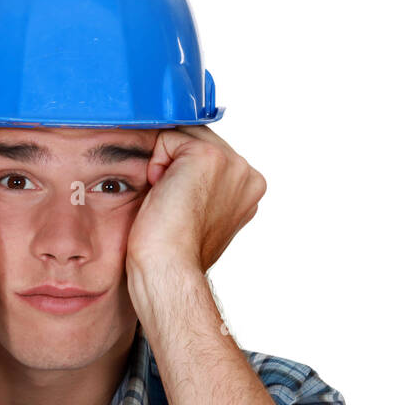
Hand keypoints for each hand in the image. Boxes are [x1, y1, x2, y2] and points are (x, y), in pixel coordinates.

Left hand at [126, 124, 265, 275]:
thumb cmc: (175, 252)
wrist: (168, 267)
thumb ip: (204, 186)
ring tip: (168, 198)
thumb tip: (183, 169)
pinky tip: (162, 192)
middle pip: (197, 140)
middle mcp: (246, 174)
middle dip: (175, 165)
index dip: (183, 172)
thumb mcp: (200, 213)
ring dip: (165, 165)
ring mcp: (231, 163)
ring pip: (183, 137)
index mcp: (249, 189)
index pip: (211, 154)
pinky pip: (168, 138)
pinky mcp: (207, 155)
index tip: (178, 204)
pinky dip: (155, 163)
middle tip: (171, 202)